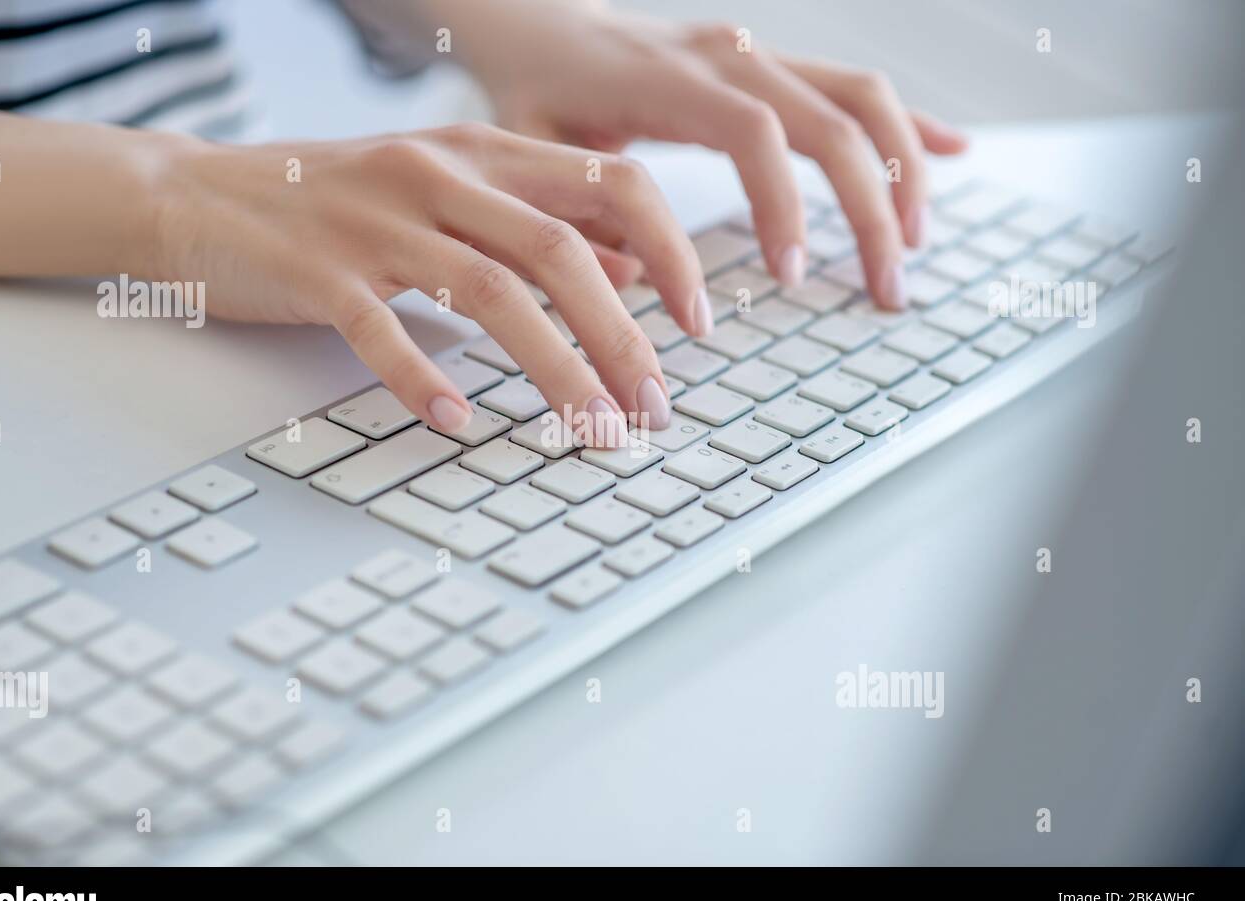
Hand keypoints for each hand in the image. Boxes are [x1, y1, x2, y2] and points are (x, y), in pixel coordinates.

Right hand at [149, 123, 709, 442]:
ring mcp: (376, 220)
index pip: (610, 185)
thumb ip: (538, 225)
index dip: (670, 253)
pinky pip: (381, 328)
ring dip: (554, 369)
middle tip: (654, 409)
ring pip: (490, 293)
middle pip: (561, 252)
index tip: (701, 324)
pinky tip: (457, 422)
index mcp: (482, 152)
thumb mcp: (449, 197)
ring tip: (591, 430)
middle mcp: (438, 175)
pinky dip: (422, 378)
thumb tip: (632, 273)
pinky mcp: (316, 269)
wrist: (199, 194)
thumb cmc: (337, 202)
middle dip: (622, 337)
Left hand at [434, 0, 967, 307]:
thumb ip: (579, 213)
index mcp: (671, 77)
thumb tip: (637, 288)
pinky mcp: (776, 67)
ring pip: (860, 97)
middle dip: (870, 206)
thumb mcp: (535, 155)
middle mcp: (731, 55)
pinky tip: (950, 153)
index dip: (783, 202)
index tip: (791, 276)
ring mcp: (761, 55)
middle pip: (831, 118)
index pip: (753, 132)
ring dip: (900, 170)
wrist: (542, 24)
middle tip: (884, 289)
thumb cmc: (534, 94)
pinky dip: (906, 124)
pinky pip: (855, 87)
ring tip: (912, 244)